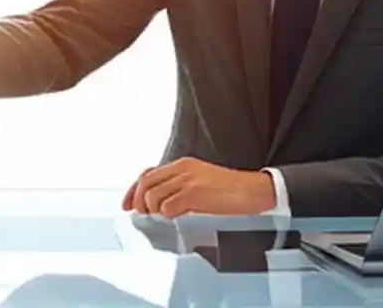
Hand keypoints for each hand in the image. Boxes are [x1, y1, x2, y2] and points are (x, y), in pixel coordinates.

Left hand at [121, 158, 275, 218]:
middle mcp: (182, 169)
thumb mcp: (200, 183)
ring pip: (154, 196)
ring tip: (167, 216)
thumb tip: (157, 204)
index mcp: (182, 165)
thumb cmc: (231, 191)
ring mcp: (188, 180)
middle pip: (145, 183)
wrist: (255, 190)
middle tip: (144, 215)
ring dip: (155, 211)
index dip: (132, 190)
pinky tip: (178, 217)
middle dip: (139, 202)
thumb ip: (179, 187)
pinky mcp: (195, 193)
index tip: (126, 205)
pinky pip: (168, 207)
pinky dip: (168, 215)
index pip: (147, 174)